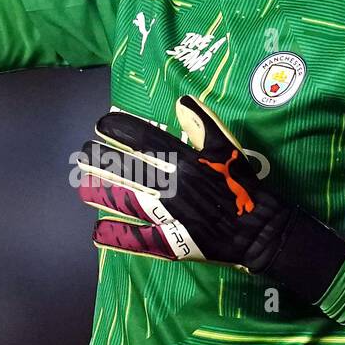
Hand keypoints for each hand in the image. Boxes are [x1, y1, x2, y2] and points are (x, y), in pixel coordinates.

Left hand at [73, 93, 344, 302]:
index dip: (117, 130)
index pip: (142, 139)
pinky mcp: (171, 241)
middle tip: (83, 155)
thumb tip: (181, 103)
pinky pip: (137, 240)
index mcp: (183, 160)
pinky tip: (97, 232)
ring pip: (124, 201)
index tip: (100, 125)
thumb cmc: (243, 185)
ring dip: (100, 194)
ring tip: (84, 188)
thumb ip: (202, 125)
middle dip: (99, 160)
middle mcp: (171, 185)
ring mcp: (168, 214)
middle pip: (125, 169)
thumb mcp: (226, 149)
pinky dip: (116, 236)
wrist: (260, 228)